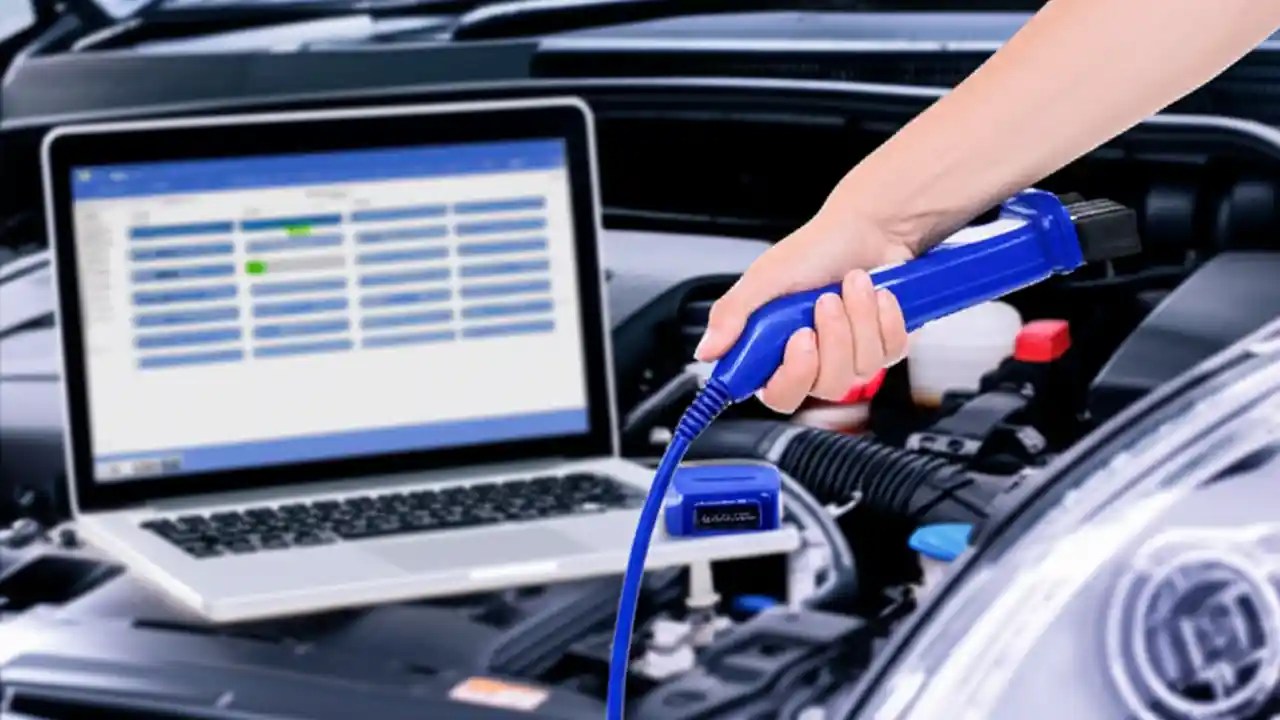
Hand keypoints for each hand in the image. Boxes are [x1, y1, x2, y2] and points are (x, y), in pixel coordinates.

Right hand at [693, 202, 914, 413]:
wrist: (866, 228)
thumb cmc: (816, 249)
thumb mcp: (764, 278)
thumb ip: (732, 315)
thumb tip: (707, 351)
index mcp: (777, 351)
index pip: (780, 394)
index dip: (793, 378)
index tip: (800, 340)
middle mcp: (815, 360)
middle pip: (828, 386)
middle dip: (833, 339)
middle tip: (826, 300)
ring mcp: (852, 356)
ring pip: (863, 367)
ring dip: (859, 318)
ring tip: (851, 284)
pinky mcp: (886, 347)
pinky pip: (891, 350)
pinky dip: (885, 316)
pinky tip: (877, 292)